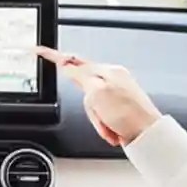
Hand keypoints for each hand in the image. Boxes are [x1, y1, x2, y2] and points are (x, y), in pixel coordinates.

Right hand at [37, 47, 161, 145]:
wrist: (149, 137)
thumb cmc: (129, 115)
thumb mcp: (98, 93)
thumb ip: (80, 76)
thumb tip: (67, 64)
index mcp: (107, 71)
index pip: (73, 61)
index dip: (53, 56)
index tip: (37, 50)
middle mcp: (112, 80)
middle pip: (82, 91)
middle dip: (90, 110)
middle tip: (101, 118)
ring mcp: (116, 95)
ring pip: (91, 108)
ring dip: (99, 122)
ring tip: (111, 128)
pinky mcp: (119, 110)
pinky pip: (101, 118)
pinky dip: (105, 127)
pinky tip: (115, 131)